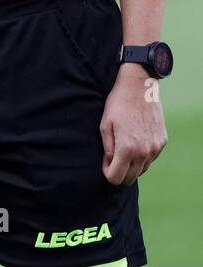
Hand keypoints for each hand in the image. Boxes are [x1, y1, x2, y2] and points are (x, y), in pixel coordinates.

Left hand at [100, 64, 166, 185]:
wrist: (140, 88)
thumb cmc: (118, 105)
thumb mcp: (105, 125)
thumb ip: (107, 148)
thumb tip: (109, 164)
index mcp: (127, 149)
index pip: (116, 177)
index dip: (107, 174)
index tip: (104, 164)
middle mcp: (144, 152)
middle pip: (131, 178)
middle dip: (119, 173)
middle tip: (111, 161)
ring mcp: (155, 148)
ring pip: (142, 170)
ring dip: (132, 166)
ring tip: (123, 151)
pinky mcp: (162, 142)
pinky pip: (151, 158)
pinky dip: (142, 157)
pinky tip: (135, 144)